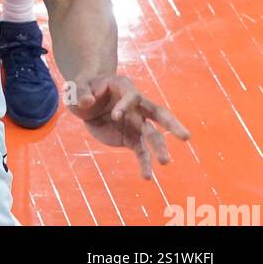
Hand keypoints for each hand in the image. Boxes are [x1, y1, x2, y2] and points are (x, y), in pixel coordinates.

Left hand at [69, 75, 189, 178]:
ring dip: (160, 148)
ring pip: (153, 135)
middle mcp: (135, 105)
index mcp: (123, 87)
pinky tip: (146, 176)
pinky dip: (145, 163)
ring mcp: (136, 122)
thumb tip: (88, 102)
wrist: (86, 101)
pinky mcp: (131, 138)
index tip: (115, 116)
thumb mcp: (76, 88)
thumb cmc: (82, 89)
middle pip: (158, 112)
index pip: (133, 96)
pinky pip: (141, 151)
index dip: (126, 105)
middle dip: (171, 123)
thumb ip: (80, 93)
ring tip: (165, 162)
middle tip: (186, 136)